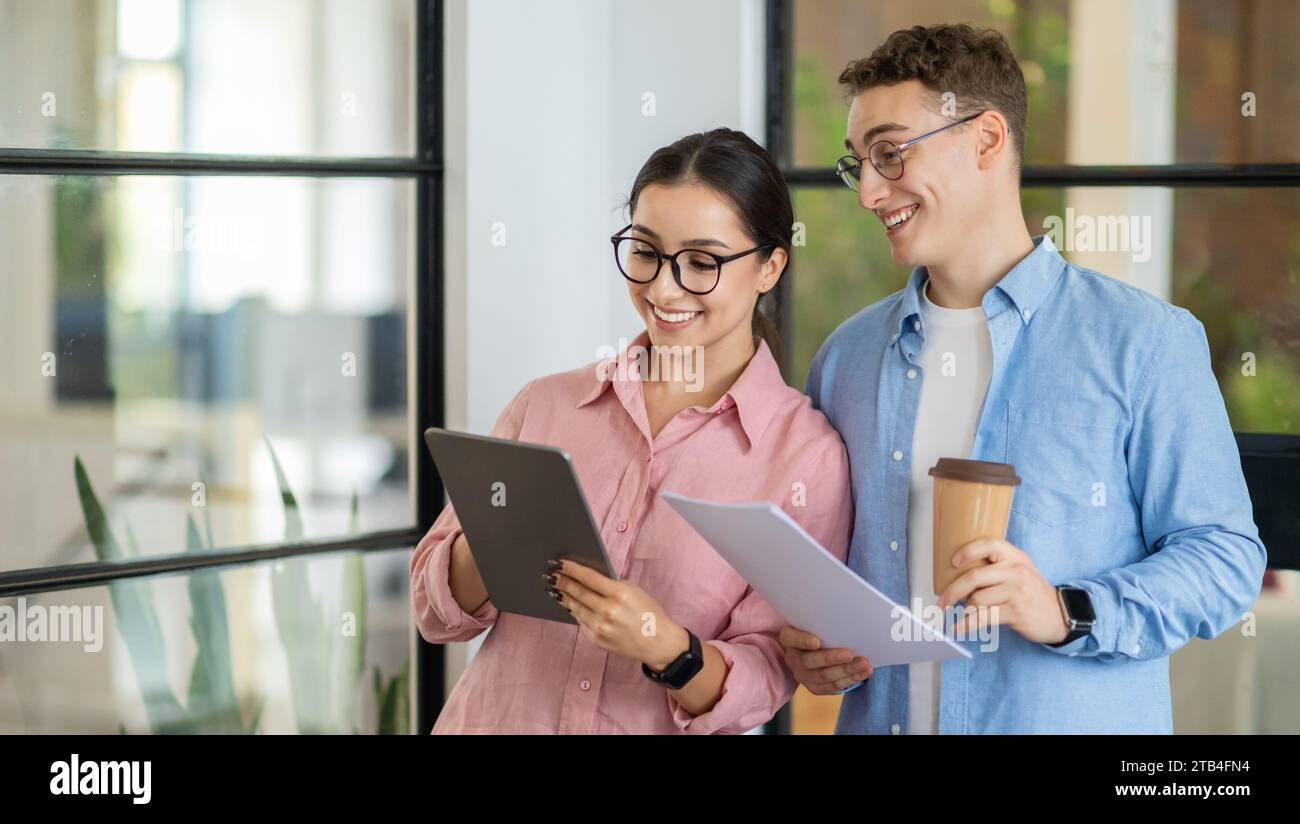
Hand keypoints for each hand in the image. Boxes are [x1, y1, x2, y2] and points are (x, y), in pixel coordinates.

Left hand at [548, 559, 688, 669]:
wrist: (658, 642)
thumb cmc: (648, 613)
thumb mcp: (634, 591)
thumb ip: (612, 585)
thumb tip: (588, 579)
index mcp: (619, 594)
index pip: (589, 577)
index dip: (571, 569)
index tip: (558, 563)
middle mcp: (608, 611)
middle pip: (578, 592)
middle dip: (562, 582)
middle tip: (550, 575)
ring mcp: (601, 627)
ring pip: (576, 608)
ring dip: (564, 597)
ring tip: (555, 588)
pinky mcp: (597, 639)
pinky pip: (581, 622)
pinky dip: (574, 612)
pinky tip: (569, 604)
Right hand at [778, 624, 871, 694]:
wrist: (811, 647)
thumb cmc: (816, 628)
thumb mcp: (813, 620)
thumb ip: (821, 617)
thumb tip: (844, 609)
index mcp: (788, 638)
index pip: (791, 638)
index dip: (803, 641)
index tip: (817, 642)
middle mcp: (792, 658)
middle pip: (809, 661)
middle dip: (831, 658)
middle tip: (850, 654)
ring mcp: (802, 675)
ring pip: (824, 677)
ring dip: (846, 671)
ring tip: (864, 664)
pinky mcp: (814, 687)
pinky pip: (832, 686)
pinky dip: (850, 680)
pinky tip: (863, 673)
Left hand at [937, 537, 1069, 643]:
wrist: (1060, 615)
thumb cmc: (1032, 592)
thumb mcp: (1020, 571)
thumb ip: (996, 566)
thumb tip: (959, 573)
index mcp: (1015, 556)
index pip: (989, 544)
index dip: (968, 551)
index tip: (953, 562)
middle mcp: (1016, 570)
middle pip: (974, 577)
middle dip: (953, 590)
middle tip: (942, 600)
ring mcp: (1017, 591)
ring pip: (977, 599)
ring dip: (965, 609)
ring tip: (964, 613)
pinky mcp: (1016, 611)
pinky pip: (983, 617)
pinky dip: (967, 624)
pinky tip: (958, 628)